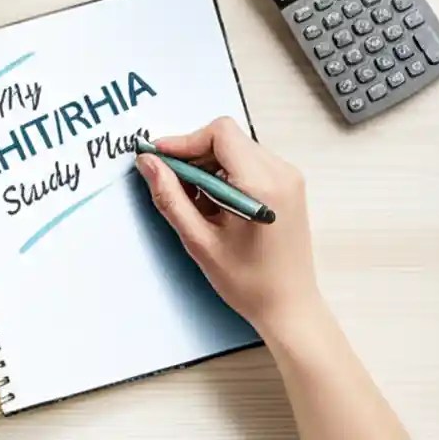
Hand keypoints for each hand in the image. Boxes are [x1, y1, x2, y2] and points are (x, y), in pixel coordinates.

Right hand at [136, 117, 319, 337]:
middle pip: (228, 138)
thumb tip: (148, 164)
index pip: (220, 133)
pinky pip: (250, 162)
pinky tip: (216, 204)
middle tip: (172, 183)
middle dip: (194, 155)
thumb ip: (170, 197)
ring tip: (196, 201)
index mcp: (262, 185)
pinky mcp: (289, 185)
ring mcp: (289, 178)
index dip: (184, 141)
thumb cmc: (248, 282)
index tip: (159, 159)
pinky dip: (226, 173)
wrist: (289, 306)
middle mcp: (281, 173)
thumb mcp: (200, 241)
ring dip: (209, 165)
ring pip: (237, 148)